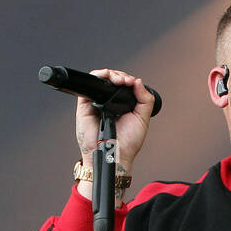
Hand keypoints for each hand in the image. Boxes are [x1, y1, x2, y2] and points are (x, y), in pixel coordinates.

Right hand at [74, 69, 155, 198]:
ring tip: (119, 81)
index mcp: (121, 105)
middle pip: (112, 79)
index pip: (123, 85)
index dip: (127, 80)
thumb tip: (138, 81)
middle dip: (120, 76)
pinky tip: (108, 79)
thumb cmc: (127, 143)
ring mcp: (96, 103)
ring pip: (100, 79)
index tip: (132, 83)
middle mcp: (108, 103)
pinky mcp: (85, 105)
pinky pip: (88, 86)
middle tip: (126, 82)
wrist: (115, 155)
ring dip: (111, 74)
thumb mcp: (142, 119)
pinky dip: (98, 77)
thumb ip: (145, 99)